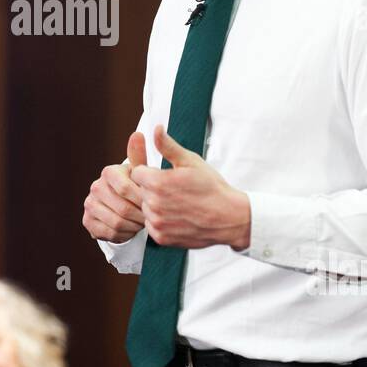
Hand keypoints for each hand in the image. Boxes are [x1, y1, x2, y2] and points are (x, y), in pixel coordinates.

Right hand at [82, 131, 148, 242]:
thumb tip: (137, 134)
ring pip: (116, 222)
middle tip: (151, 218)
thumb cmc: (137, 185)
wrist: (124, 205)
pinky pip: (108, 233)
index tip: (155, 204)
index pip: (126, 189)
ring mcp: (89, 204)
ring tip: (142, 223)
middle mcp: (95, 186)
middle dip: (140, 216)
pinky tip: (131, 230)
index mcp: (109, 172)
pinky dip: (123, 235)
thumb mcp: (142, 173)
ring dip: (133, 226)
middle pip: (123, 208)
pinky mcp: (87, 221)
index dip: (142, 200)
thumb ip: (140, 156)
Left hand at [129, 125, 251, 250]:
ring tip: (178, 204)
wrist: (229, 217)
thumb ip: (167, 145)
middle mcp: (153, 204)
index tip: (165, 175)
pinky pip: (152, 226)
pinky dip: (161, 222)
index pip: (137, 172)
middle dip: (153, 189)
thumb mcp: (190, 161)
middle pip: (141, 191)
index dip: (151, 172)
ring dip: (156, 206)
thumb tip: (156, 128)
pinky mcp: (161, 238)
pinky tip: (178, 217)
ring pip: (145, 209)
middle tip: (175, 191)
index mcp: (157, 182)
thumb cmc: (211, 187)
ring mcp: (157, 223)